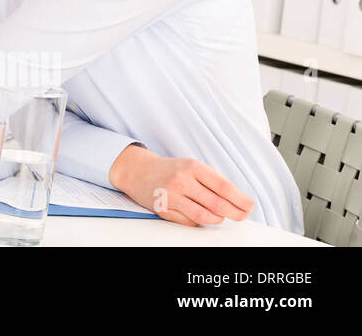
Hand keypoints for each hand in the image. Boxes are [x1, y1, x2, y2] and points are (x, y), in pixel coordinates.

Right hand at [108, 144, 254, 225]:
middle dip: (235, 213)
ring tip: (221, 215)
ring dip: (217, 218)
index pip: (223, 186)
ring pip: (205, 216)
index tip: (249, 206)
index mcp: (192, 167)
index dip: (240, 199)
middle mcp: (181, 180)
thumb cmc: (171, 170)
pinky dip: (199, 220)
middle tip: (242, 215)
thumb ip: (212, 181)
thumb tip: (237, 201)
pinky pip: (190, 221)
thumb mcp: (192, 167)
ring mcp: (171, 196)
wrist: (139, 171)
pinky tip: (201, 214)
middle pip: (217, 204)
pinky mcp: (163, 209)